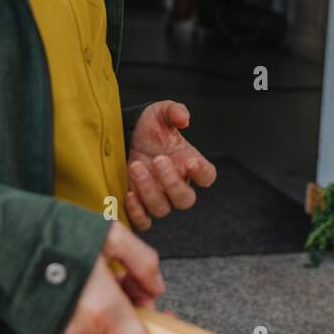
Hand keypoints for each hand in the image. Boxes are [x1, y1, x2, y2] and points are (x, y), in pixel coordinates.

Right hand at [56, 222, 166, 333]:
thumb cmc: (51, 234)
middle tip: (124, 279)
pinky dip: (89, 321)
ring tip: (99, 281)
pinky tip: (81, 292)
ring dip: (112, 316)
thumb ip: (143, 261)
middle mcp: (81, 331)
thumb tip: (156, 286)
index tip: (163, 318)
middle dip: (134, 311)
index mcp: (102, 309)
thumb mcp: (110, 234)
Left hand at [126, 101, 216, 230]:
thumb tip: (184, 119)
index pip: (207, 176)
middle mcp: (177, 185)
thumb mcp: (161, 112)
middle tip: (157, 160)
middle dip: (171, 182)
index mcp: (190, 164)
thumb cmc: (151, 127)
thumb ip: (174, 112)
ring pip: (162, 209)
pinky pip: (144, 222)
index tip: (190, 161)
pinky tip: (128, 193)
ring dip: (148, 190)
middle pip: (185, 199)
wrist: (126, 137)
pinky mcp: (139, 207)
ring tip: (135, 166)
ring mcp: (159, 198)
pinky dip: (137, 212)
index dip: (202, 173)